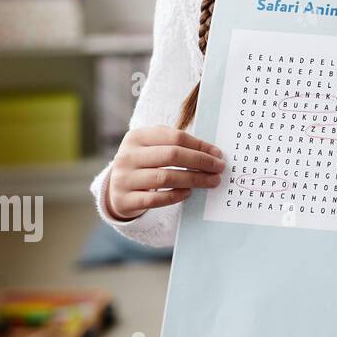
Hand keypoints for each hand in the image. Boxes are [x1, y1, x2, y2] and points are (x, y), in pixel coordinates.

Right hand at [106, 126, 224, 220]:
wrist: (117, 190)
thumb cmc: (145, 164)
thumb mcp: (154, 147)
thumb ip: (177, 145)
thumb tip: (213, 153)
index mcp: (137, 137)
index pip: (175, 137)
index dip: (200, 145)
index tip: (218, 154)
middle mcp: (127, 156)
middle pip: (172, 155)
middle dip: (200, 162)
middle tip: (219, 168)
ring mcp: (123, 178)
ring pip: (165, 177)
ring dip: (194, 179)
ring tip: (211, 181)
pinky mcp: (124, 200)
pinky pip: (155, 199)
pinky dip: (175, 195)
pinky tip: (188, 192)